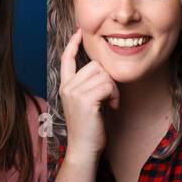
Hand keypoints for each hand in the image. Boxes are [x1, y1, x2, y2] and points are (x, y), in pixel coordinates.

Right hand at [59, 27, 119, 161]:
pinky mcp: (85, 100)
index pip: (67, 59)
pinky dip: (115, 95)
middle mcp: (67, 86)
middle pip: (95, 65)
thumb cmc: (89, 127)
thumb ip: (88, 85)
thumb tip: (101, 69)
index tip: (78, 32)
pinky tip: (112, 106)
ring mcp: (74, 92)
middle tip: (110, 96)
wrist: (84, 148)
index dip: (73, 44)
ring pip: (103, 74)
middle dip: (108, 78)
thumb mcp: (85, 102)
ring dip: (113, 89)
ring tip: (111, 103)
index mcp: (66, 86)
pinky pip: (107, 85)